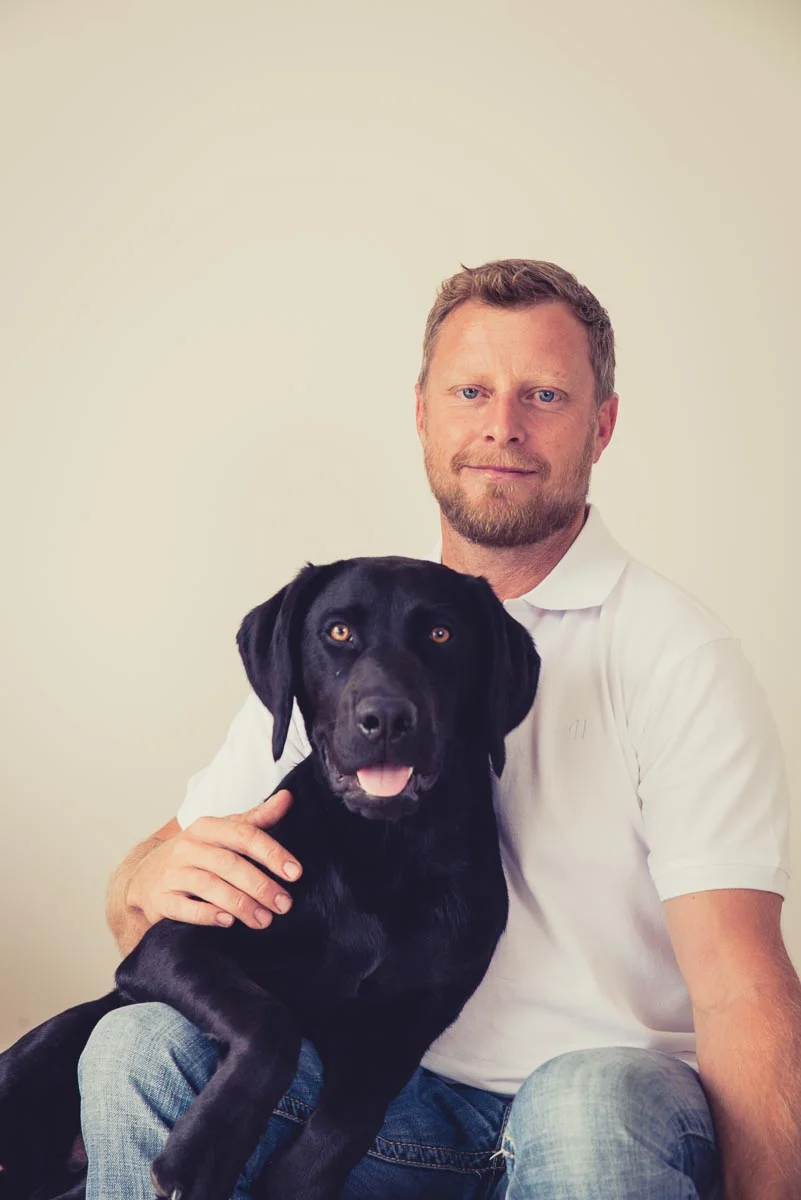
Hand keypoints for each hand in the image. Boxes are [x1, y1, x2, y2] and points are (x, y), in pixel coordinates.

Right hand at [126, 791, 300, 930]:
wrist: (143, 876)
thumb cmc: (194, 853)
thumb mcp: (222, 832)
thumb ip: (255, 819)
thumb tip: (287, 797)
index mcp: (207, 827)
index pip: (244, 835)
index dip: (272, 853)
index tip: (295, 873)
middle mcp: (188, 847)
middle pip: (229, 864)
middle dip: (261, 885)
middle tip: (284, 904)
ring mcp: (172, 873)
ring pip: (210, 886)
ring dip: (241, 904)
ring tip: (264, 920)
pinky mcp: (160, 898)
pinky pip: (184, 907)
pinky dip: (207, 915)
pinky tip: (228, 922)